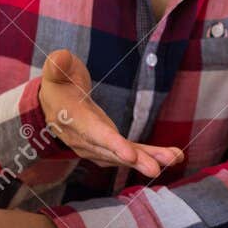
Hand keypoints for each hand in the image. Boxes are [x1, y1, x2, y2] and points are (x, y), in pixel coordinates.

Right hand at [39, 49, 182, 177]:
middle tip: (156, 169)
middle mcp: (83, 138)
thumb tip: (60, 58)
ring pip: (123, 155)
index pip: (92, 133)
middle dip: (135, 160)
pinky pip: (130, 153)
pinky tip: (173, 156)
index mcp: (71, 118)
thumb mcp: (56, 70)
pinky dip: (150, 155)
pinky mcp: (109, 145)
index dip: (111, 144)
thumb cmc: (59, 81)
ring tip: (173, 159)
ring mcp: (96, 145)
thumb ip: (58, 64)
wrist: (54, 102)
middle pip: (111, 150)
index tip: (129, 156)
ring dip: (148, 159)